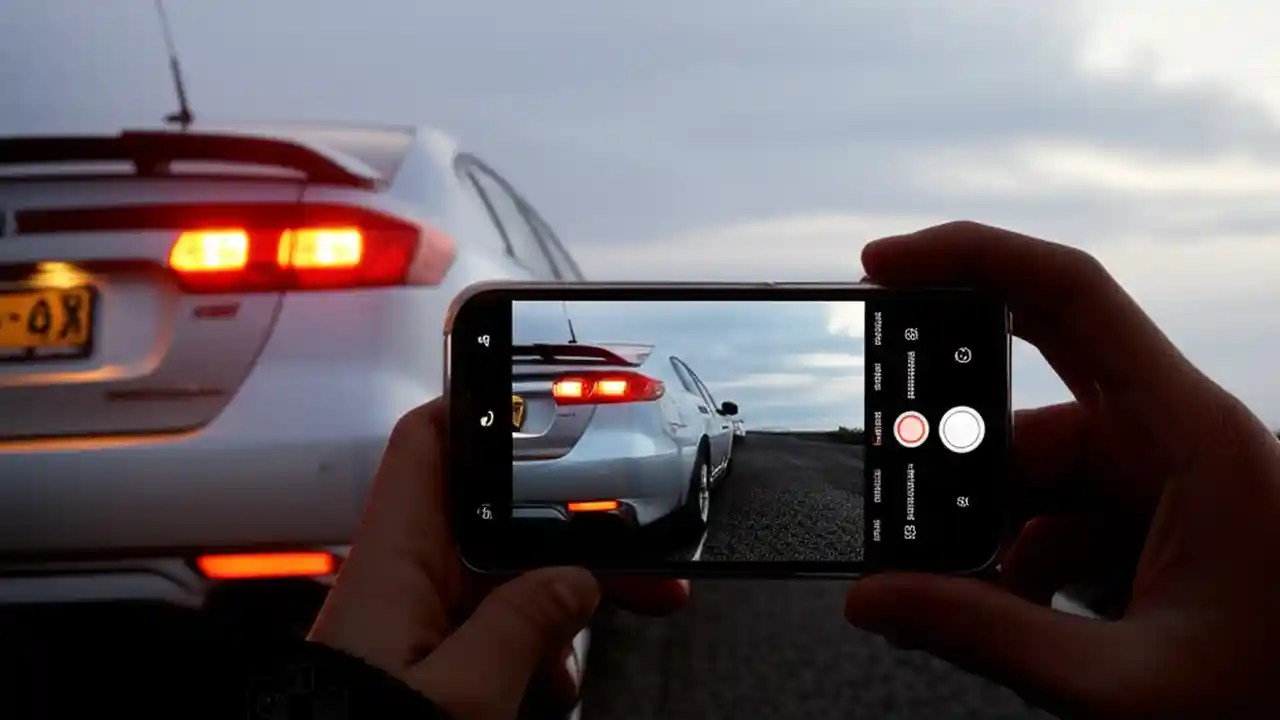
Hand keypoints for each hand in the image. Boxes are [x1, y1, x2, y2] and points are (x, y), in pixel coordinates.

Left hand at [309, 399, 690, 719]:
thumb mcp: (462, 697)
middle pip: (492, 521)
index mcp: (392, 565)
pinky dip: (534, 654)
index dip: (475, 405)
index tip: (539, 394)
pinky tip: (549, 689)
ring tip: (595, 642)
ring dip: (557, 608)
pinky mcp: (427, 667)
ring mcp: (416, 628)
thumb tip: (573, 582)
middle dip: (565, 533)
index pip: (425, 445)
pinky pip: (491, 635)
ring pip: (503, 584)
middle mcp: (402, 584)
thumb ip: (524, 628)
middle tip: (635, 550)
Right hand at [845, 222, 1279, 717]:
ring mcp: (1160, 486)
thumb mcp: (1123, 684)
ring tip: (968, 611)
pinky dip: (1016, 571)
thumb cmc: (1275, 707)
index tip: (882, 265)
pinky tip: (1015, 627)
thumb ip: (985, 637)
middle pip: (1027, 409)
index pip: (1070, 296)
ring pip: (1031, 479)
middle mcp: (1174, 441)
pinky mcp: (1148, 530)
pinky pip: (1053, 523)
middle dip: (955, 464)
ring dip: (987, 542)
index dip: (972, 257)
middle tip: (906, 525)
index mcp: (1192, 436)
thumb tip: (871, 598)